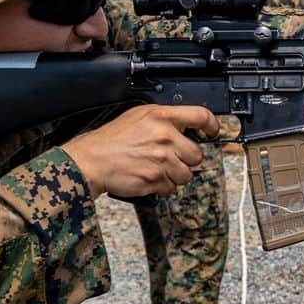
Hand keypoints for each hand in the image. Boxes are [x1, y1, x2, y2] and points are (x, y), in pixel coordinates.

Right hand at [63, 105, 218, 198]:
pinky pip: (172, 187)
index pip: (200, 116)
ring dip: (174, 175)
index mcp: (160, 117)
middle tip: (170, 158)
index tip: (213, 131)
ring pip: (186, 174)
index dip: (212, 125)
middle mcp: (164, 136)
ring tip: (155, 168)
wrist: (91, 161)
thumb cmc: (111, 140)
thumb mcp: (137, 117)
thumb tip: (185, 126)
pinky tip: (149, 177)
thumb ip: (163, 119)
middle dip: (186, 159)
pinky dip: (162, 186)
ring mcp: (161, 159)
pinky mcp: (156, 179)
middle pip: (196, 154)